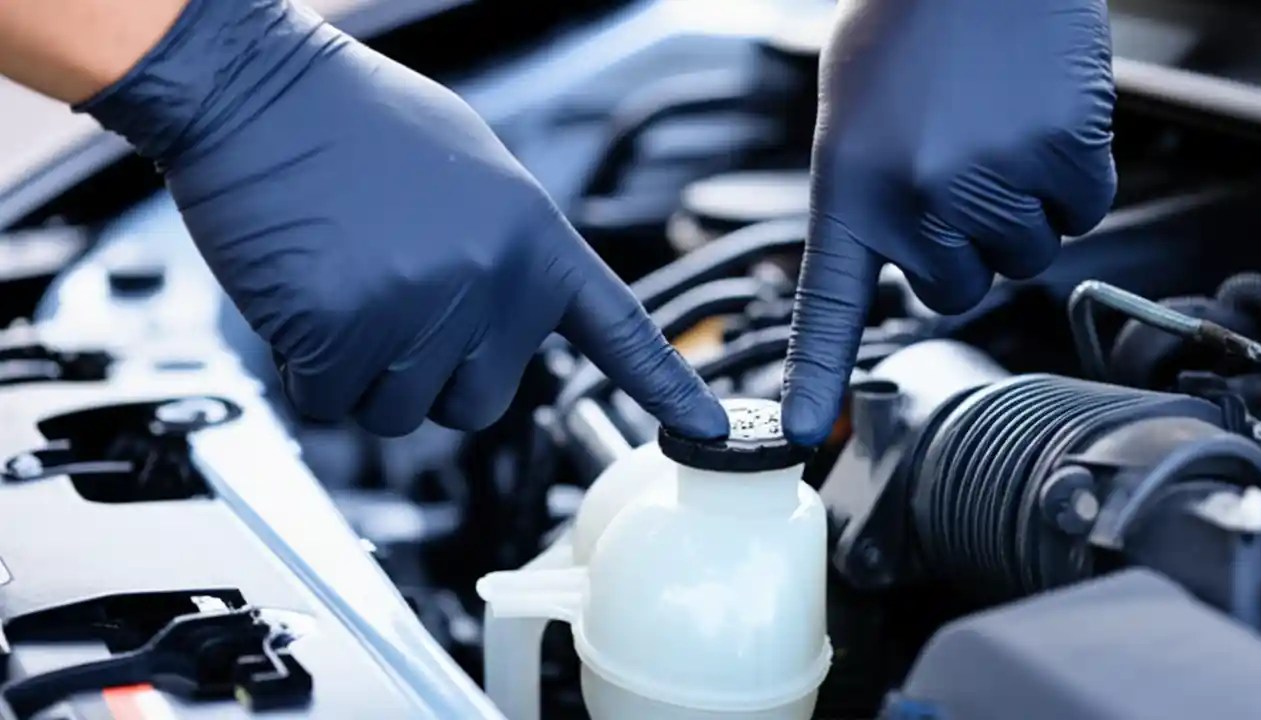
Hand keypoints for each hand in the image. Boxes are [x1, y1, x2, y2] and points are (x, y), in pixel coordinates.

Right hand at [80, 0, 727, 438]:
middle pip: (479, 405)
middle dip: (431, 373)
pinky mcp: (342, 334)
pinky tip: (305, 298)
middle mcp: (492, 282)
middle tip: (392, 298)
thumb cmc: (354, 120)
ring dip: (366, 373)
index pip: (618, 331)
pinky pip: (332, 404)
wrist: (256, 86)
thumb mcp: (473, 171)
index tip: (710, 428)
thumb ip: (509, 250)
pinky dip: (310, 368)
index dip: (665, 387)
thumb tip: (510, 317)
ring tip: (345, 284)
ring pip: (402, 413)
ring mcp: (419, 312)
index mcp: (534, 239)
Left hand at [782, 0, 1116, 443]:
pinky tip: (1041, 121)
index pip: (827, 308)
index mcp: (850, 188)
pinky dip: (1071, 177)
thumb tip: (895, 258)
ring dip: (1020, 210)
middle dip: (962, 246)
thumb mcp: (848, 117)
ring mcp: (994, 182)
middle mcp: (918, 199)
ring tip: (996, 134)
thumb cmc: (905, 24)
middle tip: (956, 174)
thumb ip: (864, 196)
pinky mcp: (1065, 157)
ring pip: (1023, 255)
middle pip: (956, 290)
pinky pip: (1081, 211)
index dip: (814, 378)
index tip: (797, 433)